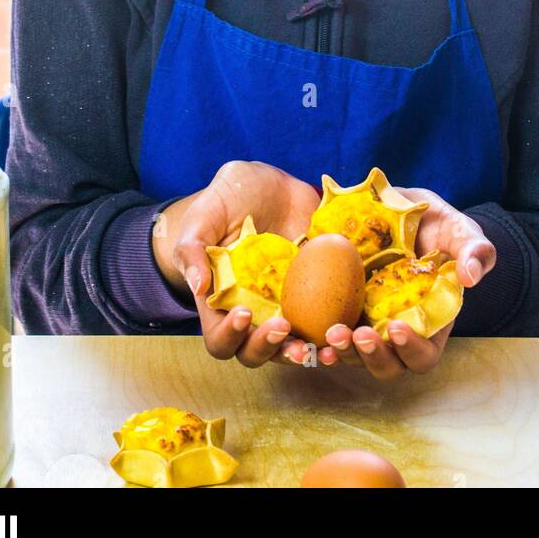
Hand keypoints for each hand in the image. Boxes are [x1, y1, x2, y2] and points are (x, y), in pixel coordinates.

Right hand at [152, 160, 319, 367]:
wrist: (272, 184)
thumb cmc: (228, 200)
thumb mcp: (204, 217)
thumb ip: (192, 249)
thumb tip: (199, 286)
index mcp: (221, 302)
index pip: (219, 337)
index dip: (229, 335)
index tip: (244, 313)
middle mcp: (253, 312)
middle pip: (255, 352)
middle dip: (268, 349)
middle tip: (283, 329)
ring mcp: (285, 306)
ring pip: (291, 347)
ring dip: (303, 353)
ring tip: (318, 347)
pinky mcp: (315, 295)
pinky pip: (323, 324)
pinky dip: (333, 333)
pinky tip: (346, 329)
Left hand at [305, 186, 495, 380]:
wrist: (398, 208)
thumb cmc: (437, 224)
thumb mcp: (459, 230)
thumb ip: (474, 250)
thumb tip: (472, 277)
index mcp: (430, 323)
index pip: (424, 355)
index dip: (412, 349)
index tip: (397, 326)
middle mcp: (397, 332)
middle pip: (387, 366)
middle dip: (372, 356)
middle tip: (357, 334)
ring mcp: (367, 323)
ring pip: (354, 357)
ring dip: (342, 352)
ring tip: (331, 333)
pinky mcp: (341, 309)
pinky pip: (329, 335)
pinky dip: (318, 339)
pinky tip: (306, 332)